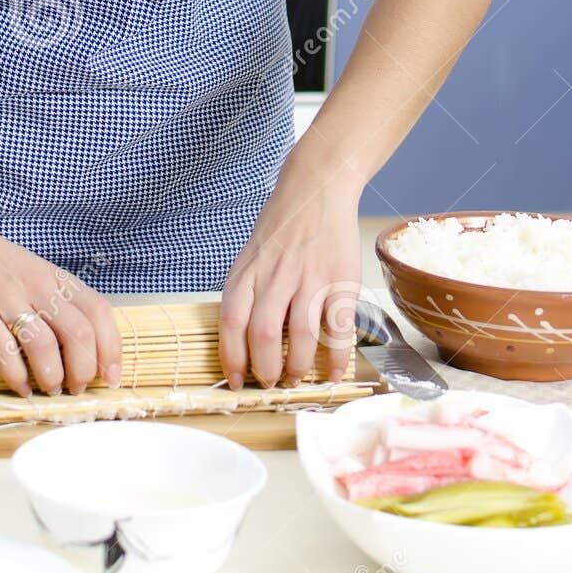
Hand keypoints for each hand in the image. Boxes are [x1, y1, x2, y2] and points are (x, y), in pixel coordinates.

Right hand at [0, 210, 122, 397]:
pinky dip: (16, 377)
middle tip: (76, 389)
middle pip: (79, 334)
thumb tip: (77, 345)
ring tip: (49, 390)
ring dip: (52, 378)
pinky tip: (20, 387)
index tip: (112, 376)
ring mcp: (7, 298)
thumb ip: (54, 300)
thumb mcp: (33, 272)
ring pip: (44, 346)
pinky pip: (3, 351)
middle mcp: (37, 286)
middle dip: (83, 371)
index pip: (99, 312)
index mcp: (55, 278)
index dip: (111, 348)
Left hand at [218, 172, 361, 389]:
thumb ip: (246, 291)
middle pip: (262, 334)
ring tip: (295, 379)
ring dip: (297, 368)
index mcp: (247, 272)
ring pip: (301, 336)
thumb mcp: (250, 255)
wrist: (317, 189)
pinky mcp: (340, 280)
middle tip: (270, 383)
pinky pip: (339, 327)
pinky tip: (331, 372)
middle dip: (265, 370)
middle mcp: (275, 276)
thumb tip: (241, 340)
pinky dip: (336, 357)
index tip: (237, 381)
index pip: (230, 322)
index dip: (231, 358)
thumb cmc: (280, 226)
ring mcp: (310, 278)